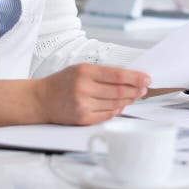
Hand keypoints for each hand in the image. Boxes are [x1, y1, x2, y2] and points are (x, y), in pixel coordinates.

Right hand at [35, 64, 149, 125]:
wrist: (41, 99)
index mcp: (85, 72)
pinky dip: (117, 110)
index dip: (135, 78)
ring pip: (115, 104)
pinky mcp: (83, 119)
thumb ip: (102, 73)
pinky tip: (122, 105)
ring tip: (136, 95)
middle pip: (119, 91)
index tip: (147, 78)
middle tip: (145, 88)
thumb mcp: (80, 68)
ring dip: (129, 100)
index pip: (117, 75)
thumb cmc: (62, 82)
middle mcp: (84, 88)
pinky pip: (107, 115)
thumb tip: (129, 78)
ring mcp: (83, 105)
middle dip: (136, 90)